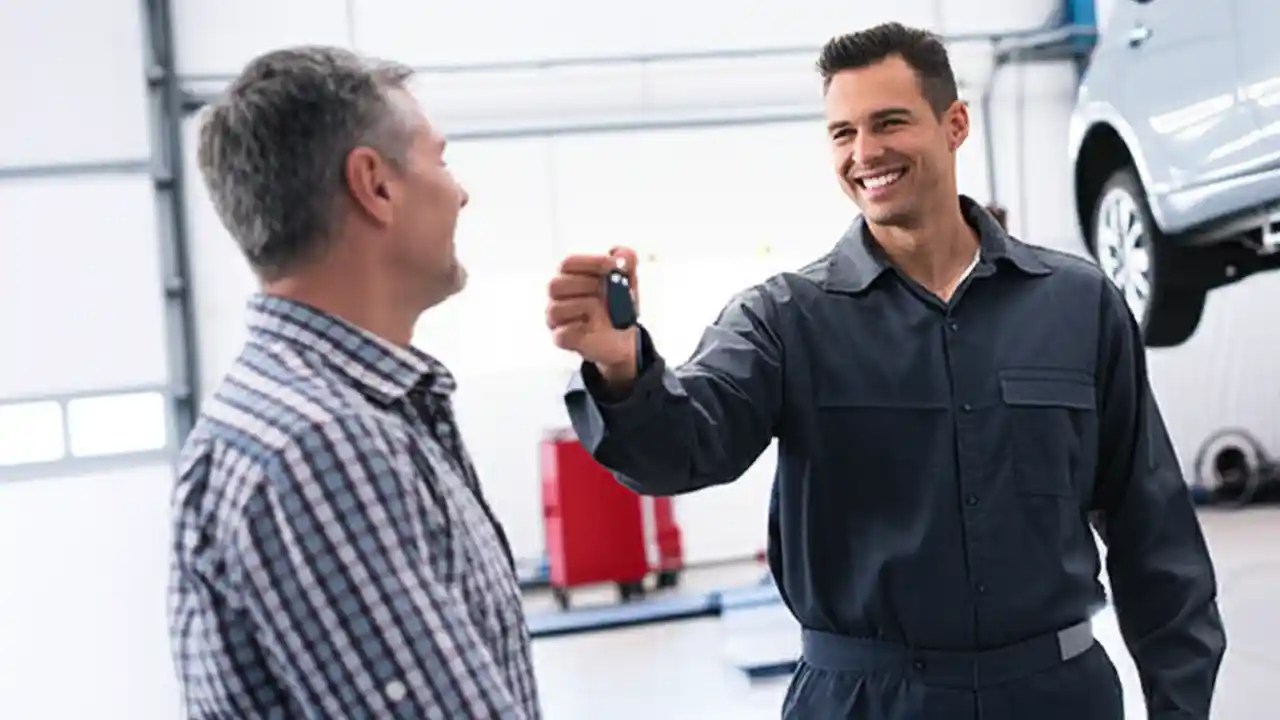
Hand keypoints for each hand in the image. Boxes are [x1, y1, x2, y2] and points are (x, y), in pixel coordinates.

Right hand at [546, 247, 640, 384]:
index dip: (591, 262)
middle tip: (608, 292)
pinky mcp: (562, 339)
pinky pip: (562, 334)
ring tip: (602, 311)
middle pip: (555, 285)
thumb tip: (619, 253)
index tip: (612, 266)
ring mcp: (557, 319)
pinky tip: (593, 326)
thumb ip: (626, 260)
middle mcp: (559, 296)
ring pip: (556, 309)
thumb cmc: (618, 304)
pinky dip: (580, 329)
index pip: (568, 264)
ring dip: (586, 308)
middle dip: (587, 286)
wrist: (624, 335)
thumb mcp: (628, 279)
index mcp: (570, 276)